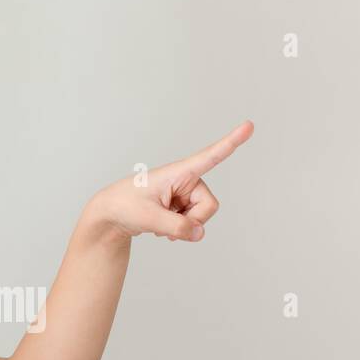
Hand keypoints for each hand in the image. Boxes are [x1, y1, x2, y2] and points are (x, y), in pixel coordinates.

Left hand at [85, 120, 253, 242]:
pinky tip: (162, 228)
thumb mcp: (149, 218)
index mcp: (178, 172)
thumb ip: (177, 227)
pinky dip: (180, 230)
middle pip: (209, 206)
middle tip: (166, 227)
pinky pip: (194, 223)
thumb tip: (200, 233)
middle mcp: (186, 180)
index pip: (209, 156)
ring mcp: (185, 194)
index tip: (249, 126)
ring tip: (160, 224)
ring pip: (202, 217)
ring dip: (184, 227)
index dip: (231, 143)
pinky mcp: (182, 205)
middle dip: (193, 221)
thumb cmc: (124, 206)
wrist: (110, 215)